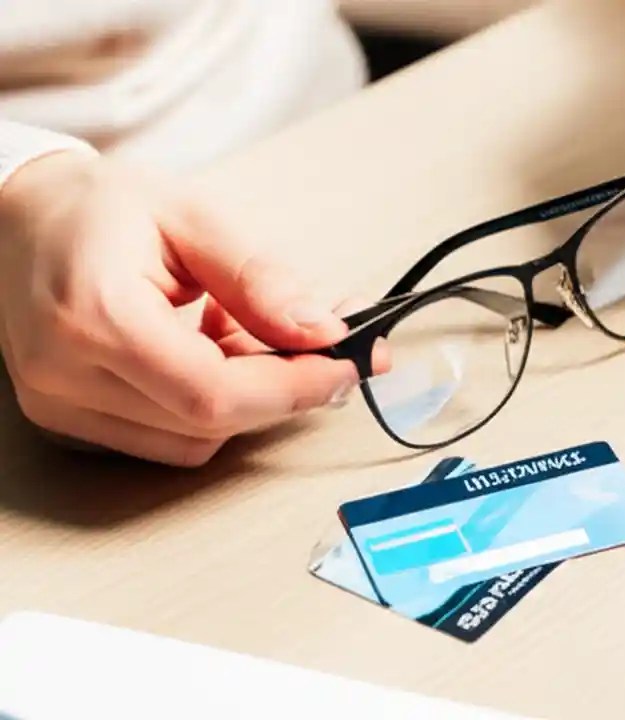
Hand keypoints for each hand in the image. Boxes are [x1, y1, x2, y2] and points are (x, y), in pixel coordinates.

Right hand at [0, 151, 357, 466]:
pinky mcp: (67, 418)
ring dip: (251, 398)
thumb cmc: (97, 207)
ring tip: (262, 334)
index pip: (212, 392)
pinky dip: (211, 405)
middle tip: (336, 348)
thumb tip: (322, 330)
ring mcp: (60, 405)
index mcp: (95, 315)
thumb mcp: (193, 217)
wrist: (17, 215)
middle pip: (208, 421)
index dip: (293, 388)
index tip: (348, 364)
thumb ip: (260, 278)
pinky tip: (219, 353)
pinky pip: (166, 436)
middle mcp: (65, 374)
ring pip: (193, 438)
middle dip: (287, 389)